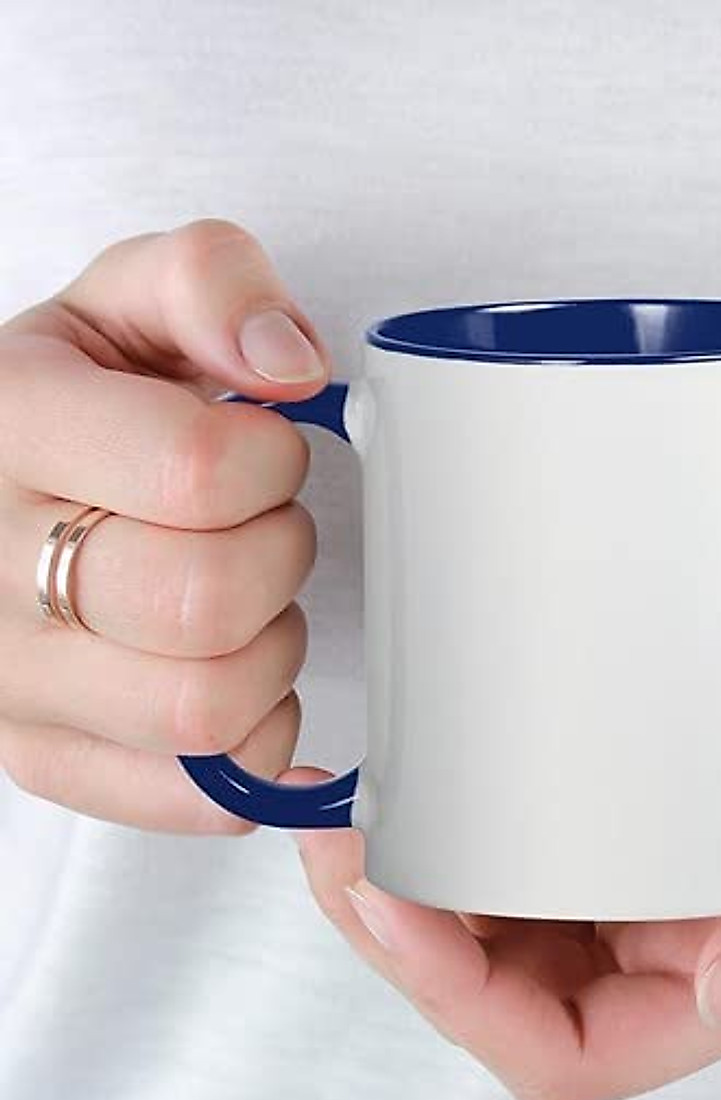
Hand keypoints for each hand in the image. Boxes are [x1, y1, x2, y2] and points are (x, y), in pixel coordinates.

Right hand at [0, 219, 329, 830]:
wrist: (0, 487)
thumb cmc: (86, 400)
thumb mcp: (127, 301)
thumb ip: (211, 283)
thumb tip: (287, 363)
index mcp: (9, 428)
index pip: (196, 472)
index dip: (273, 462)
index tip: (264, 450)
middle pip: (205, 603)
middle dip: (277, 556)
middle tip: (258, 527)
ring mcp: (8, 683)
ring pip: (208, 709)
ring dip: (270, 649)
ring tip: (243, 599)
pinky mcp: (46, 758)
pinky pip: (201, 791)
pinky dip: (258, 740)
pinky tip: (243, 674)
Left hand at [291, 600, 720, 1099]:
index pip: (570, 1046)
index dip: (463, 997)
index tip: (393, 898)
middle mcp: (690, 947)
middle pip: (509, 994)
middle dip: (406, 938)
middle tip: (343, 845)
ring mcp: (668, 883)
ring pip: (513, 927)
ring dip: (425, 885)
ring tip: (365, 813)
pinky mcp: (661, 818)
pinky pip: (546, 850)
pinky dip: (477, 828)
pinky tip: (443, 780)